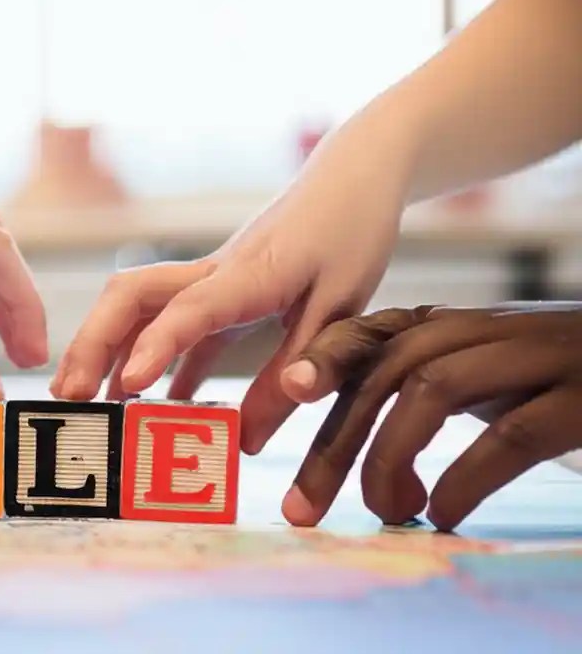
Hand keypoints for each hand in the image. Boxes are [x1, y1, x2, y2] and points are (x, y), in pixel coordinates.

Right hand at [51, 109, 412, 452]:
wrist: (353, 174)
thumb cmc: (351, 232)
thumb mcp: (342, 309)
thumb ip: (297, 370)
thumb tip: (247, 440)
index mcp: (249, 274)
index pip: (190, 308)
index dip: (156, 346)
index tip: (127, 384)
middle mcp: (213, 272)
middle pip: (131, 296)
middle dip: (92, 343)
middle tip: (70, 396)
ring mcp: (208, 278)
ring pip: (137, 307)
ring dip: (104, 350)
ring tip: (87, 402)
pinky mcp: (216, 289)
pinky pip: (170, 325)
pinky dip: (149, 360)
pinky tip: (145, 402)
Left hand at [277, 302, 581, 530]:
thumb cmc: (561, 383)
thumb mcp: (485, 377)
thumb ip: (422, 391)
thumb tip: (345, 447)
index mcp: (463, 324)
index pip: (375, 329)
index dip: (326, 355)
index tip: (283, 392)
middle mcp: (496, 329)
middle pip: (389, 370)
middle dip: (335, 441)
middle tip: (301, 507)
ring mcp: (545, 357)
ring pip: (434, 390)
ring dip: (389, 458)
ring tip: (383, 512)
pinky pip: (514, 433)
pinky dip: (466, 477)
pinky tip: (444, 514)